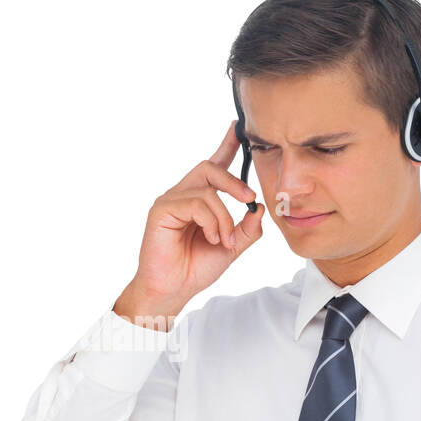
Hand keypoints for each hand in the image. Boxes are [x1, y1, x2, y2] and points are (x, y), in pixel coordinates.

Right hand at [114, 120, 264, 322]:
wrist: (173, 290)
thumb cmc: (196, 268)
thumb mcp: (231, 247)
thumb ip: (247, 228)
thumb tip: (259, 207)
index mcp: (198, 200)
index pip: (214, 166)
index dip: (226, 146)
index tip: (238, 129)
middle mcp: (182, 195)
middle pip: (208, 167)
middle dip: (234, 181)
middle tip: (248, 200)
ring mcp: (170, 201)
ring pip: (206, 190)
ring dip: (224, 216)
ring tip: (225, 240)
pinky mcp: (161, 210)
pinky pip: (195, 204)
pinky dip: (212, 221)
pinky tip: (213, 238)